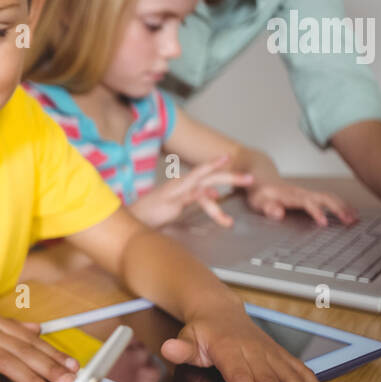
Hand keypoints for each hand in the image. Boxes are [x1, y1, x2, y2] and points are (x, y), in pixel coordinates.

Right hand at [130, 155, 253, 227]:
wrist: (130, 219)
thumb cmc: (150, 214)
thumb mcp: (178, 205)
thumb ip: (197, 198)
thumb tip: (215, 196)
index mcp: (183, 184)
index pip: (205, 172)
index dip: (220, 166)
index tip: (234, 162)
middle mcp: (180, 183)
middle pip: (210, 175)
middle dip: (231, 176)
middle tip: (251, 179)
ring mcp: (176, 190)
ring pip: (205, 183)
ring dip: (224, 185)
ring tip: (242, 191)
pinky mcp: (171, 200)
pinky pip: (192, 194)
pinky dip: (206, 195)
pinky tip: (215, 198)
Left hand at [161, 304, 324, 381]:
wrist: (220, 311)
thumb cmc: (202, 332)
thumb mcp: (187, 338)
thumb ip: (181, 349)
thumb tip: (169, 349)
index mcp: (230, 350)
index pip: (241, 378)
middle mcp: (255, 351)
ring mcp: (272, 353)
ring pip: (291, 378)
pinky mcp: (283, 356)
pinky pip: (302, 372)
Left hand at [244, 178, 356, 226]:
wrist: (261, 179)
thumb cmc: (259, 193)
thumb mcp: (258, 201)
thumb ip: (267, 207)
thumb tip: (278, 213)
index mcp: (290, 195)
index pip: (307, 202)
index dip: (316, 211)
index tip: (324, 222)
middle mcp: (302, 192)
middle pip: (325, 197)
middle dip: (338, 208)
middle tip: (350, 221)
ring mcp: (308, 193)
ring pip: (330, 197)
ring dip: (343, 207)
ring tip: (355, 219)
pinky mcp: (310, 195)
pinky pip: (328, 199)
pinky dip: (341, 205)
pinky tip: (349, 213)